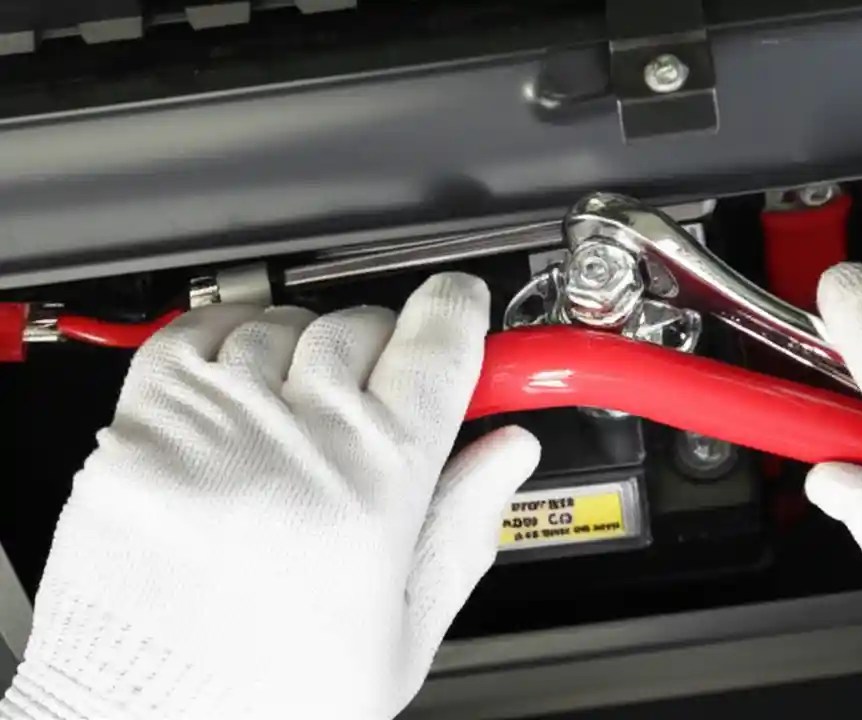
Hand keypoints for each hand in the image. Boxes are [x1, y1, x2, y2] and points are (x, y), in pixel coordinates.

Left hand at [0, 273, 539, 719]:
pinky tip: (245, 383)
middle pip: (362, 326)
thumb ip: (463, 530)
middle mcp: (294, 439)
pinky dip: (232, 339)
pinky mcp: (140, 430)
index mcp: (374, 487)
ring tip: (307, 407)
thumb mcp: (402, 634)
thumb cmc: (270, 697)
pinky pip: (195, 335)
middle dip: (388, 346)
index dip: (460, 312)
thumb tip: (509, 452)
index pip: (435, 346)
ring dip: (309, 347)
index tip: (465, 309)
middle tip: (384, 394)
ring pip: (284, 324)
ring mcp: (213, 427)